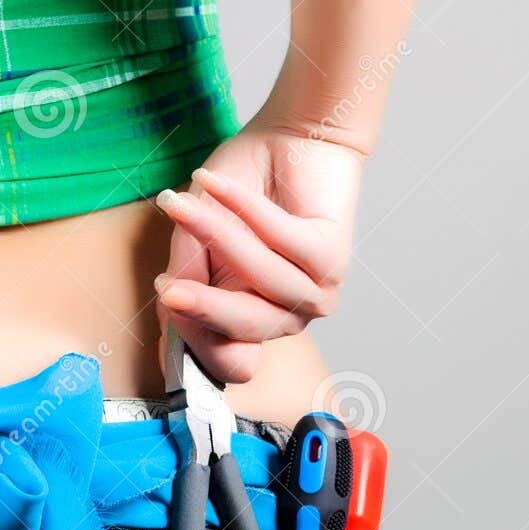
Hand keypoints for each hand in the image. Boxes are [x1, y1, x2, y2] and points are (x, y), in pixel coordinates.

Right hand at [154, 120, 363, 382]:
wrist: (291, 140)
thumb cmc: (242, 189)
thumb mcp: (197, 238)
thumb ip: (188, 279)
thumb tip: (173, 317)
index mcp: (254, 320)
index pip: (231, 361)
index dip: (199, 349)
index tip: (166, 325)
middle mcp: (290, 314)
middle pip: (245, 330)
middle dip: (204, 308)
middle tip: (166, 289)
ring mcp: (317, 290)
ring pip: (262, 281)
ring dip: (216, 237)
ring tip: (183, 202)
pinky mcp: (333, 257)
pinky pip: (281, 241)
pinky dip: (243, 209)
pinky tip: (213, 183)